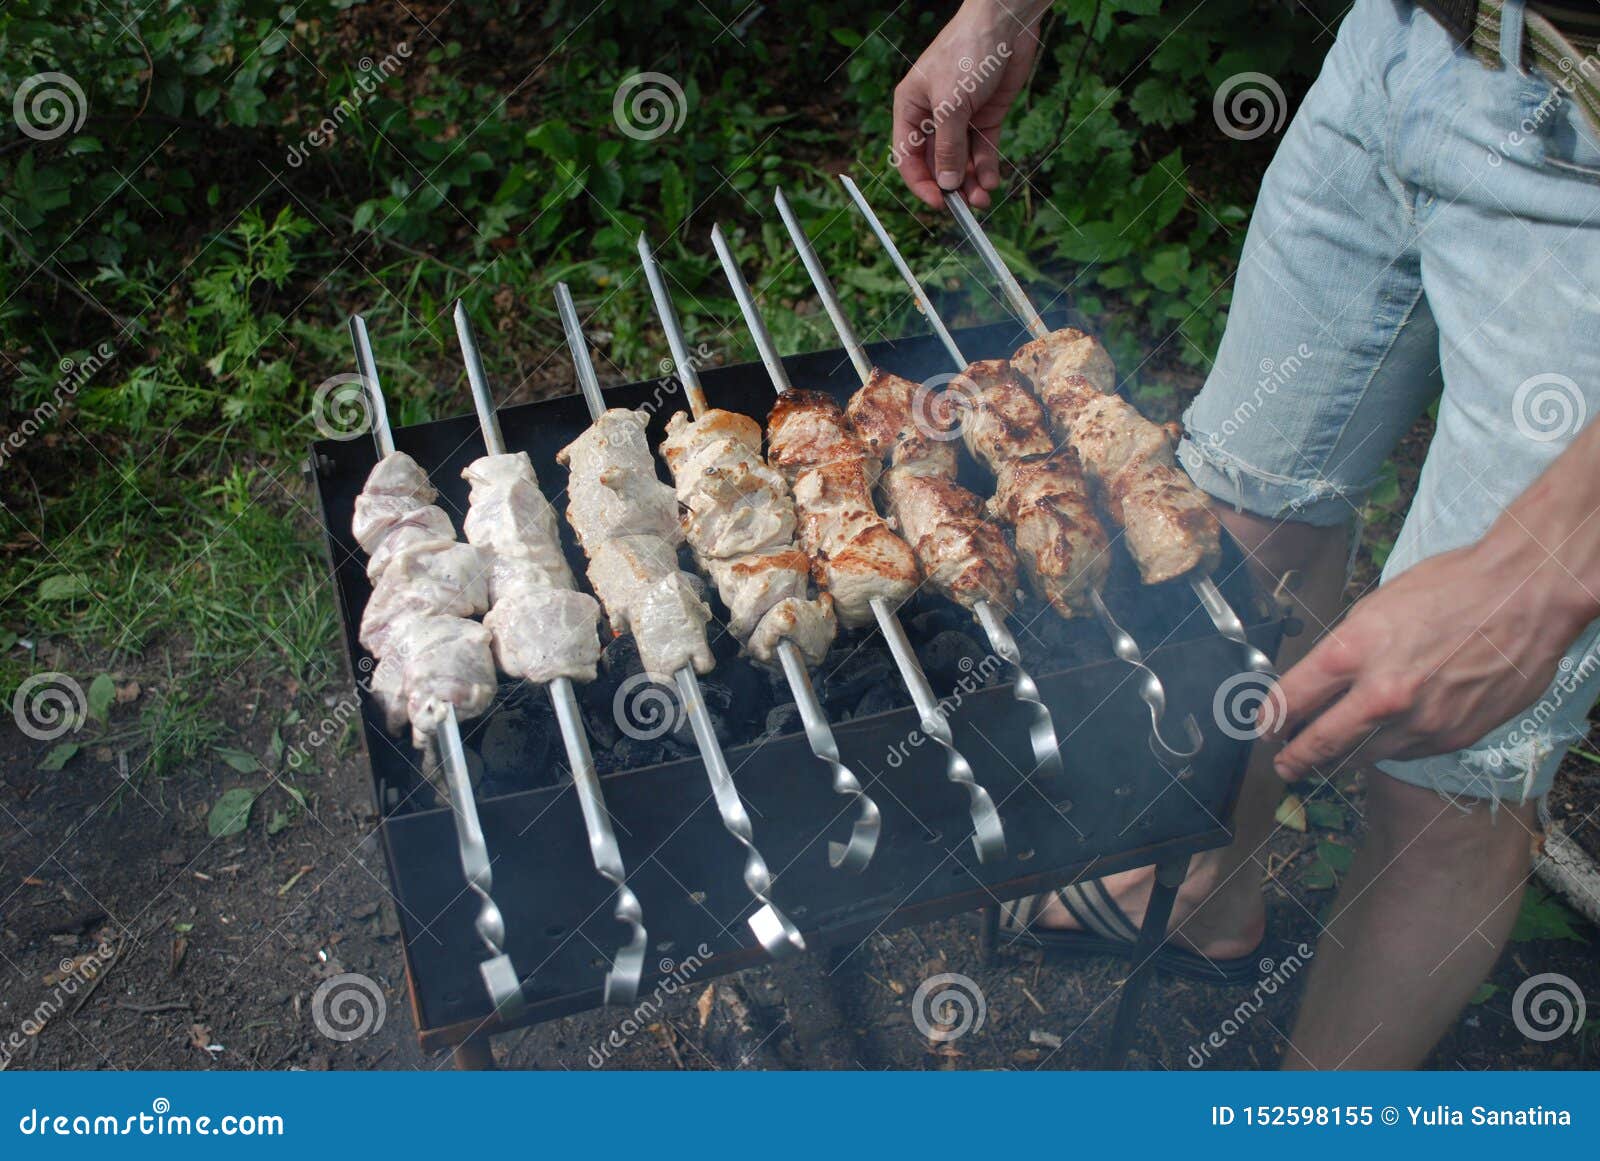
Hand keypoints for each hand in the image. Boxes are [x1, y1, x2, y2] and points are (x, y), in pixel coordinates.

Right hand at [893, 0, 1044, 208]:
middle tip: (966, 207)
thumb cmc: (966, 51)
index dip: (921, 183)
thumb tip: (946, 184)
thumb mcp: (951, 104)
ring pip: (962, 160)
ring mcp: (961, 117)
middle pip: (937, 162)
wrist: (1005, 23)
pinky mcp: (986, 115)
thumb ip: (947, 148)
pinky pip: (983, 149)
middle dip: (951, 185)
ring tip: (984, 198)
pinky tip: (992, 181)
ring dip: (972, 181)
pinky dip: (987, 167)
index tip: (939, 204)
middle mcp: (933, 116)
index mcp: (911, 108)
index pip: (908, 157)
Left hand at [1267, 534, 1593, 779]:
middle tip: (1283, 764)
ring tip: (1333, 751)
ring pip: (1362, 756)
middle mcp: (1381, 694)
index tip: (1264, 726)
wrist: (1525, 595)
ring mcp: (1418, 721)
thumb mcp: (1374, 609)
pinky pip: (1406, 752)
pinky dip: (1391, 746)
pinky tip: (1390, 732)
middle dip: (1294, 758)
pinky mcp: (1451, 737)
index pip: (1291, 700)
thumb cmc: (1452, 588)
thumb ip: (1344, 651)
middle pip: (1318, 744)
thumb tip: (1319, 682)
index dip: (1270, 718)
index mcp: (1352, 652)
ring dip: (1344, 755)